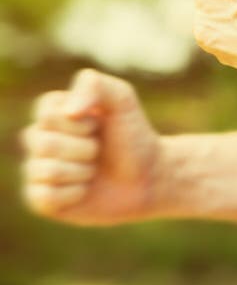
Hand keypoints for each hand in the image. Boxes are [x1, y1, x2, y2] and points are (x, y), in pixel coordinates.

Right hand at [20, 69, 163, 225]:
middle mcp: (40, 140)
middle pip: (44, 144)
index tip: (98, 125)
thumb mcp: (122, 100)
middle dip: (85, 148)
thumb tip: (69, 111)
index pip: (46, 114)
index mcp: (52, 113)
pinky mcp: (43, 199)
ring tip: (95, 170)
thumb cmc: (134, 136)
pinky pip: (46, 197)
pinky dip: (75, 193)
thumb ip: (94, 85)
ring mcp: (39, 170)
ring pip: (47, 171)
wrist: (150, 176)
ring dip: (83, 171)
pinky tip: (86, 190)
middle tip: (100, 151)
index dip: (80, 123)